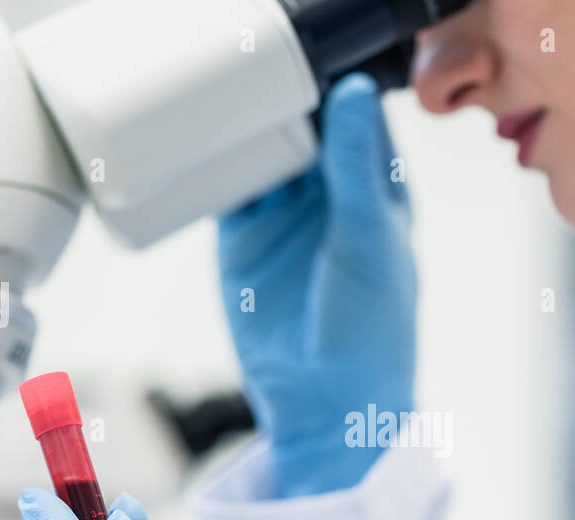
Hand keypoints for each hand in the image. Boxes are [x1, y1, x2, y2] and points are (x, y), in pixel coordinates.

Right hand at [218, 72, 416, 497]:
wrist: (323, 405)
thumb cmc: (371, 333)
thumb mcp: (368, 242)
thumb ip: (355, 169)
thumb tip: (353, 93)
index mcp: (376, 188)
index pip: (354, 115)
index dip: (332, 84)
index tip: (304, 59)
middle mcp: (330, 195)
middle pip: (299, 123)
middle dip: (277, 97)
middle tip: (249, 71)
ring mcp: (284, 215)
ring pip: (258, 149)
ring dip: (241, 127)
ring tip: (219, 101)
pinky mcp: (243, 238)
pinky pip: (224, 187)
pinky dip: (210, 166)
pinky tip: (197, 146)